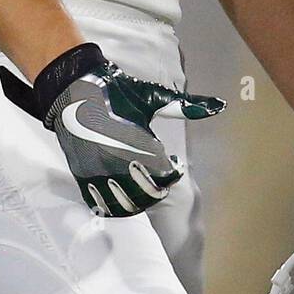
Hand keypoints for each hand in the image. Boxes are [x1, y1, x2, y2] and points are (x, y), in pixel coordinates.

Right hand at [0, 43, 224, 216]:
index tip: (174, 162)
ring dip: (138, 200)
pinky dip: (114, 204)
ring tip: (142, 185)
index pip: (166, 177)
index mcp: (138, 144)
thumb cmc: (117, 92)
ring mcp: (98, 171)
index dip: (174, 172)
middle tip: (159, 175)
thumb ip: (186, 106)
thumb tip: (220, 105)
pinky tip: (121, 191)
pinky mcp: (83, 176)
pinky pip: (101, 203)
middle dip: (158, 187)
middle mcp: (117, 161)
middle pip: (148, 194)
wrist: (72, 88)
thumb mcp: (152, 98)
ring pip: (125, 205)